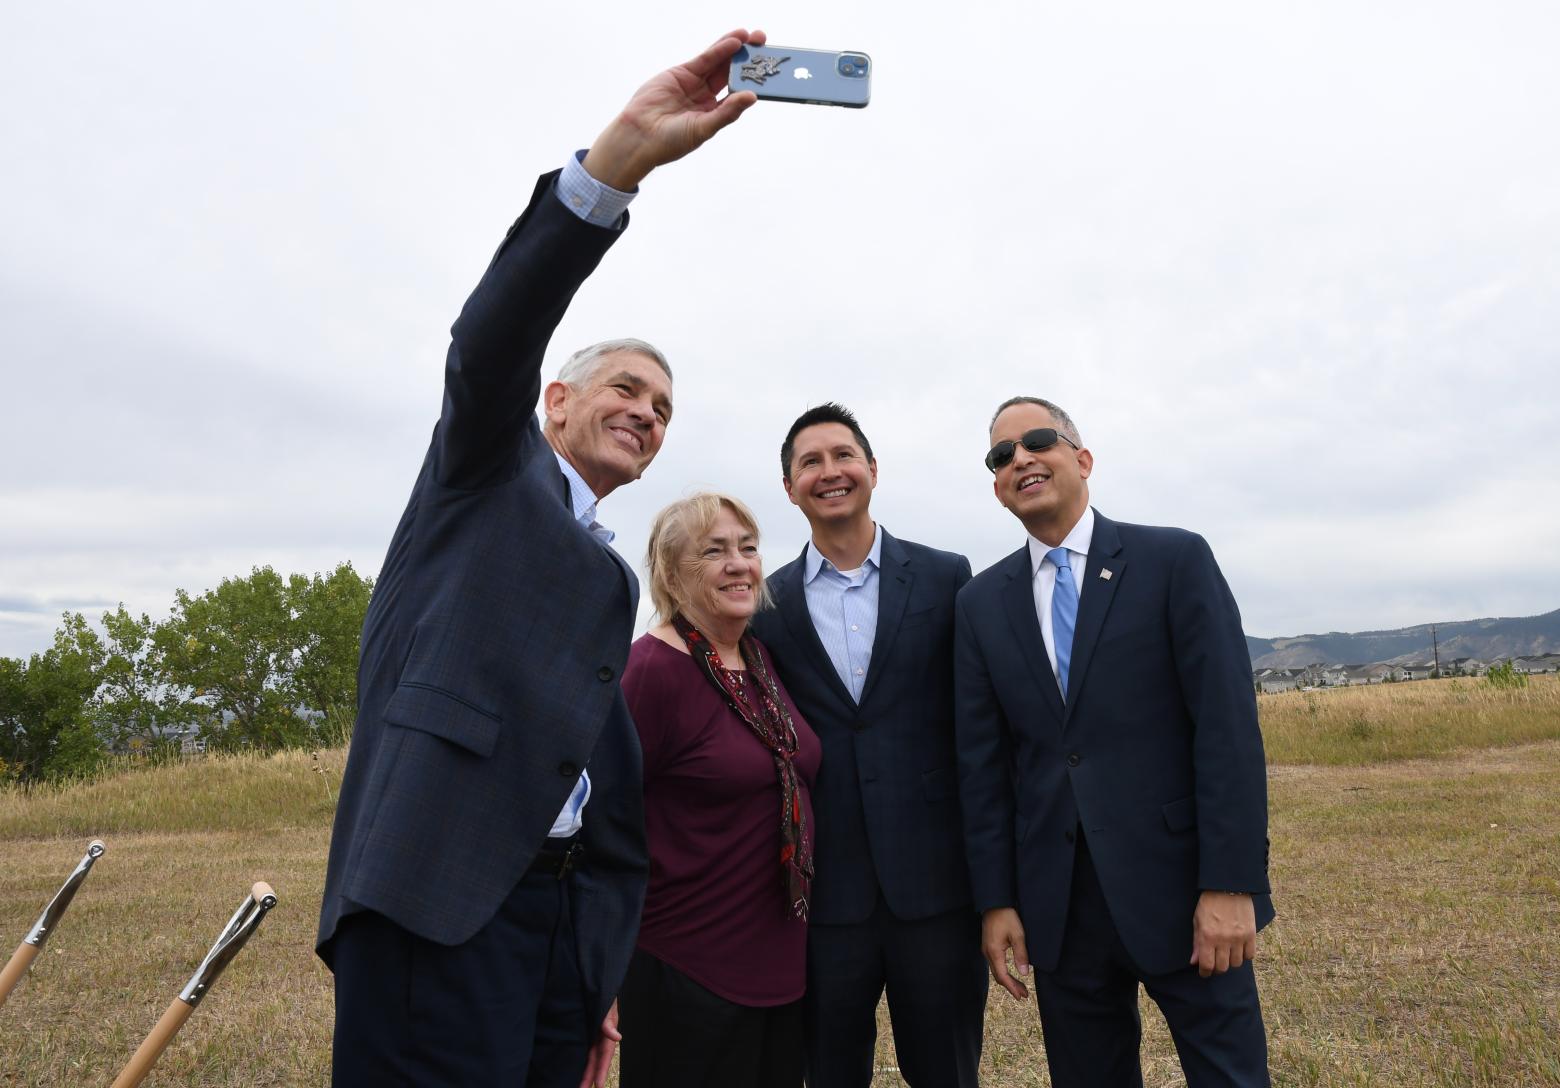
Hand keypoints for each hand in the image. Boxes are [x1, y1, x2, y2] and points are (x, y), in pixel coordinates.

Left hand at [578, 999, 620, 1087]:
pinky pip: (579, 1048)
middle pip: (594, 1060)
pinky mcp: (579, 1030)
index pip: (604, 1055)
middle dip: (590, 1077)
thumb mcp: (607, 1005)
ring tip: (577, 1086)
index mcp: (606, 1031)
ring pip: (586, 1057)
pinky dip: (577, 1060)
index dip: (601, 1070)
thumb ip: (609, 1021)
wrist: (590, 979)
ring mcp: (588, 1033)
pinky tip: (572, 1069)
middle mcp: (597, 1035)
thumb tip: (617, 1037)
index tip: (598, 1085)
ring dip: (583, 1072)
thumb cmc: (602, 991)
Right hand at [582, 28, 765, 190]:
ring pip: (720, 62)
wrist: (639, 136)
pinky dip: (719, 49)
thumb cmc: (671, 142)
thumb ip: (727, 112)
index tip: (772, 72)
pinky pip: (705, 59)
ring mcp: (695, 84)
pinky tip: (734, 42)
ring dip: (736, 49)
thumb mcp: (703, 129)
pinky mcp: (683, 73)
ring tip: (753, 37)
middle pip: (733, 74)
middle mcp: (708, 97)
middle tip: (767, 46)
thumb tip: (752, 97)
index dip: (756, 82)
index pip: (740, 93)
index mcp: (716, 114)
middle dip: (749, 60)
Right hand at [981, 907, 1031, 999]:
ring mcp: (986, 949)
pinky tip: (1010, 972)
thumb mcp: (1018, 935)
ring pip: (996, 970)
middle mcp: (987, 953)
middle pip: (998, 976)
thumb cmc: (1007, 917)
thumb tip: (1024, 973)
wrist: (995, 903)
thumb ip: (1021, 955)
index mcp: (994, 952)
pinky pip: (994, 963)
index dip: (1012, 988)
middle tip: (1024, 995)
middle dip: (1011, 986)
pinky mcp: (988, 945)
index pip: (1003, 976)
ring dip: (1007, 980)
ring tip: (1019, 986)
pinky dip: (1003, 971)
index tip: (1021, 996)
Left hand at [1189, 891, 1257, 977]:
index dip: (1205, 972)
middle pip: (1222, 967)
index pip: (1207, 965)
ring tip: (1226, 954)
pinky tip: (1238, 950)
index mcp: (1208, 936)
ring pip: (1236, 963)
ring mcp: (1239, 938)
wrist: (1228, 886)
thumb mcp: (1197, 920)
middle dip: (1217, 968)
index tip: (1204, 972)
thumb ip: (1197, 943)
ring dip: (1230, 962)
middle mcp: (1224, 939)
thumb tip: (1194, 962)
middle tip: (1215, 963)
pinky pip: (1250, 955)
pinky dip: (1244, 956)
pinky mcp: (1251, 934)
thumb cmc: (1209, 903)